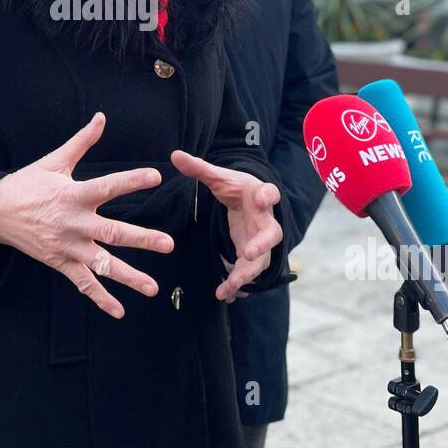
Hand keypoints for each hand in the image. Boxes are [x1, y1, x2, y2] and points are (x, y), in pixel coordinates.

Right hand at [0, 113, 174, 318]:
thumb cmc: (27, 184)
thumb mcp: (54, 162)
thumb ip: (82, 142)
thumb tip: (101, 117)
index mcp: (73, 195)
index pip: (108, 186)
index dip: (132, 180)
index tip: (156, 176)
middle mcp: (73, 223)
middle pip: (113, 232)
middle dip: (142, 239)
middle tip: (168, 244)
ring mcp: (67, 247)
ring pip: (102, 265)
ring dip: (129, 277)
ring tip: (153, 288)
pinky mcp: (60, 263)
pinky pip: (83, 285)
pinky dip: (101, 299)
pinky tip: (120, 311)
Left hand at [170, 150, 282, 301]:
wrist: (251, 201)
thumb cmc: (237, 188)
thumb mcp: (220, 177)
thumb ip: (199, 168)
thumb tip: (175, 154)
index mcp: (258, 194)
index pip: (269, 193)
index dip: (268, 196)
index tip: (264, 198)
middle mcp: (265, 219)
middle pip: (272, 234)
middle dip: (263, 244)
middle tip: (250, 253)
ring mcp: (261, 240)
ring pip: (261, 260)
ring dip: (248, 273)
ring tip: (231, 285)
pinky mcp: (253, 255)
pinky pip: (249, 271)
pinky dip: (238, 283)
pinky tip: (223, 293)